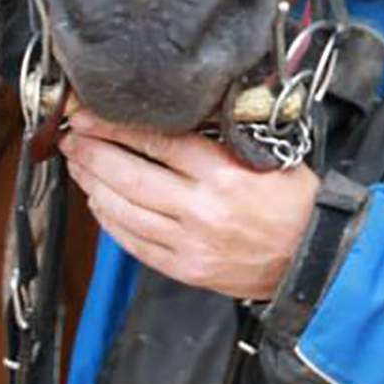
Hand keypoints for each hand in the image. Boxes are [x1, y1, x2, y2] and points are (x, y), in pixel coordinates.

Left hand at [60, 111, 319, 300]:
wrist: (311, 259)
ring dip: (93, 184)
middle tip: (72, 136)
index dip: (116, 126)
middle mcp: (203, 209)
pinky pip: (135, 243)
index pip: (158, 141)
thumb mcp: (267, 157)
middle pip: (131, 175)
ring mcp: (190, 243)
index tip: (91, 114)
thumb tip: (176, 116)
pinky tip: (99, 203)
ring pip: (125, 210)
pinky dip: (110, 221)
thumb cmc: (294, 204)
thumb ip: (222, 139)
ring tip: (78, 164)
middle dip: (93, 152)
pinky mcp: (186, 268)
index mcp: (225, 174)